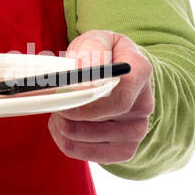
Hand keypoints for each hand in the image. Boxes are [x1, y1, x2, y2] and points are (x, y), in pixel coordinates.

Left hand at [48, 30, 153, 164]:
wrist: (119, 74)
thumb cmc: (103, 55)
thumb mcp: (97, 40)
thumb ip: (91, 50)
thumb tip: (82, 71)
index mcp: (140, 72)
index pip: (117, 98)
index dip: (85, 100)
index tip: (61, 93)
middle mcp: (144, 105)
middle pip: (96, 120)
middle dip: (64, 110)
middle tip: (50, 97)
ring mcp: (136, 131)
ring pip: (83, 138)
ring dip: (61, 123)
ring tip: (58, 108)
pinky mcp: (124, 150)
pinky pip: (84, 153)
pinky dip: (64, 140)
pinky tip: (63, 124)